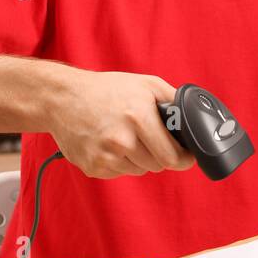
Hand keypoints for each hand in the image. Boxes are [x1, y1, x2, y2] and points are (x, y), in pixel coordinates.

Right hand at [48, 69, 195, 178]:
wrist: (63, 99)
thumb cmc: (106, 89)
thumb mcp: (145, 84)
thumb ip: (173, 101)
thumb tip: (194, 119)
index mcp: (138, 118)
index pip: (172, 157)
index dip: (184, 158)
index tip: (187, 156)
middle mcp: (121, 140)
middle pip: (158, 166)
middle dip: (161, 155)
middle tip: (152, 139)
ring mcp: (105, 157)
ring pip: (140, 170)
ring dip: (140, 159)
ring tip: (126, 136)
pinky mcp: (93, 168)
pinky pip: (120, 172)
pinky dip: (121, 162)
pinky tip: (110, 143)